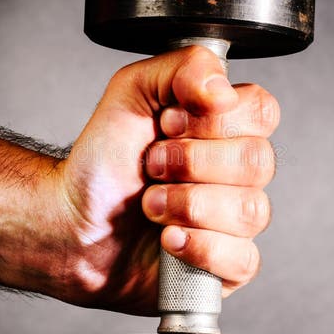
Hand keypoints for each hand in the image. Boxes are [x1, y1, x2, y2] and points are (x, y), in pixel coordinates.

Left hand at [53, 45, 278, 314]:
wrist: (72, 222)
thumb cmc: (103, 162)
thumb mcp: (130, 92)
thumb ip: (181, 68)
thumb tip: (222, 89)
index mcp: (226, 127)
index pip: (262, 111)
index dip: (213, 121)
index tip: (168, 124)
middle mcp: (238, 172)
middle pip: (258, 161)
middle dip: (190, 164)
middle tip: (151, 167)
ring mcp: (237, 220)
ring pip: (251, 211)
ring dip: (187, 206)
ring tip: (150, 205)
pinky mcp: (229, 265)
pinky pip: (242, 258)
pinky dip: (198, 248)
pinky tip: (169, 240)